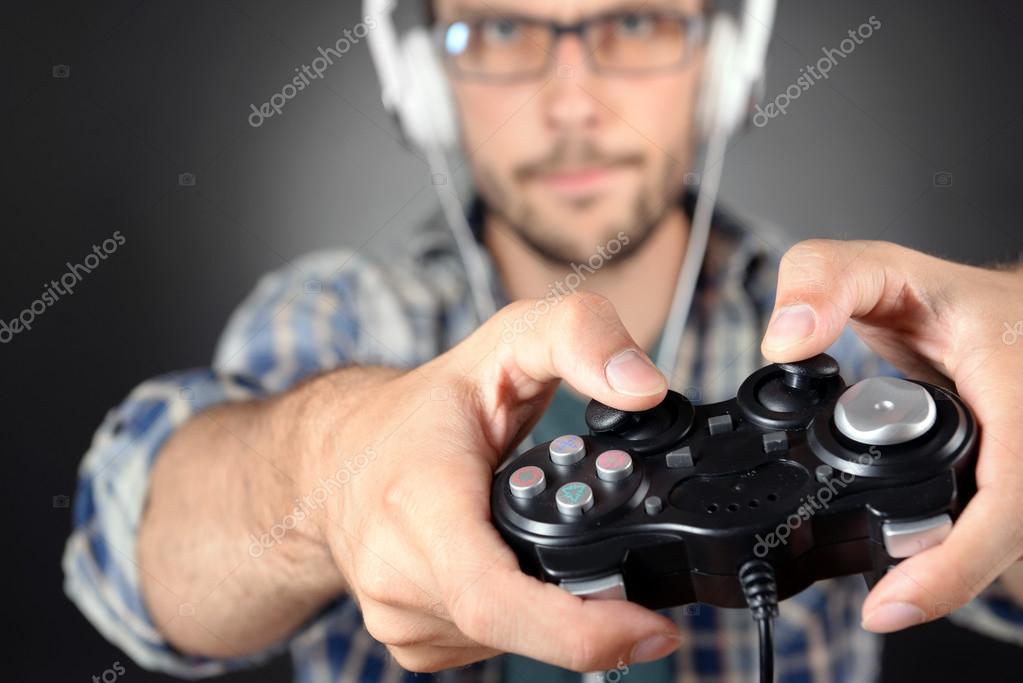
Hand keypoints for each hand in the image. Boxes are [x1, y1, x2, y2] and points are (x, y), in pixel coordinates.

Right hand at [299, 293, 680, 671]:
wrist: (332, 454)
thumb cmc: (420, 409)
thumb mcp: (506, 341)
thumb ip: (579, 337)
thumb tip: (644, 386)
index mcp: (419, 502)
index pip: (492, 599)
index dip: (578, 631)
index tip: (650, 633)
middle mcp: (397, 570)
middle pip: (514, 629)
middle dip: (586, 614)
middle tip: (631, 588)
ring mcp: (395, 613)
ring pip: (505, 642)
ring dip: (551, 613)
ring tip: (550, 548)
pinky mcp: (403, 638)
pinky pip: (482, 646)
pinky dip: (517, 619)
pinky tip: (511, 568)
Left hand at [761, 239, 1022, 632]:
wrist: (1002, 314)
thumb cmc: (948, 298)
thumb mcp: (880, 267)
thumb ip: (824, 280)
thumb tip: (784, 340)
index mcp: (1017, 389)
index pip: (1005, 499)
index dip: (954, 563)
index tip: (893, 603)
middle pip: (1002, 537)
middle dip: (942, 579)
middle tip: (880, 605)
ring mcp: (1019, 461)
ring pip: (997, 539)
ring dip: (947, 569)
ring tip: (889, 594)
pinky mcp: (1005, 476)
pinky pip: (988, 524)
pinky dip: (951, 547)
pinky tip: (910, 561)